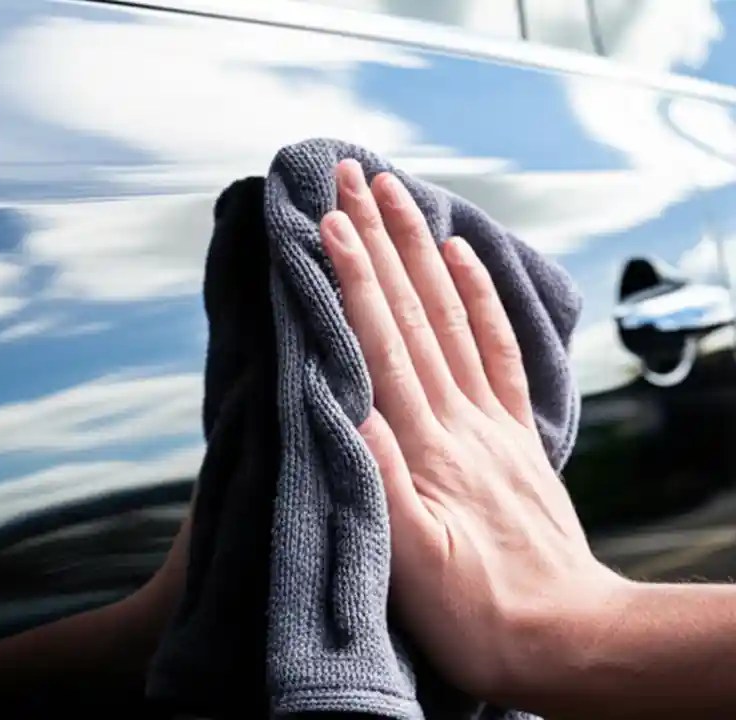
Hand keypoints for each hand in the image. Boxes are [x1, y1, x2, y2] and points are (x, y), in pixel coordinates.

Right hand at [320, 159, 627, 706]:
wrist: (565, 641)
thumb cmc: (477, 616)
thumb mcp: (411, 566)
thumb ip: (379, 483)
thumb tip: (347, 405)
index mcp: (425, 447)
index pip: (383, 342)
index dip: (354, 278)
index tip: (327, 221)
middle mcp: (458, 421)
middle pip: (413, 311)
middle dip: (380, 238)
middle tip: (352, 176)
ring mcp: (491, 423)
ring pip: (451, 317)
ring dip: (421, 249)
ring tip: (397, 193)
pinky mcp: (513, 436)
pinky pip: (499, 351)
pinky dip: (480, 297)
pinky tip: (463, 256)